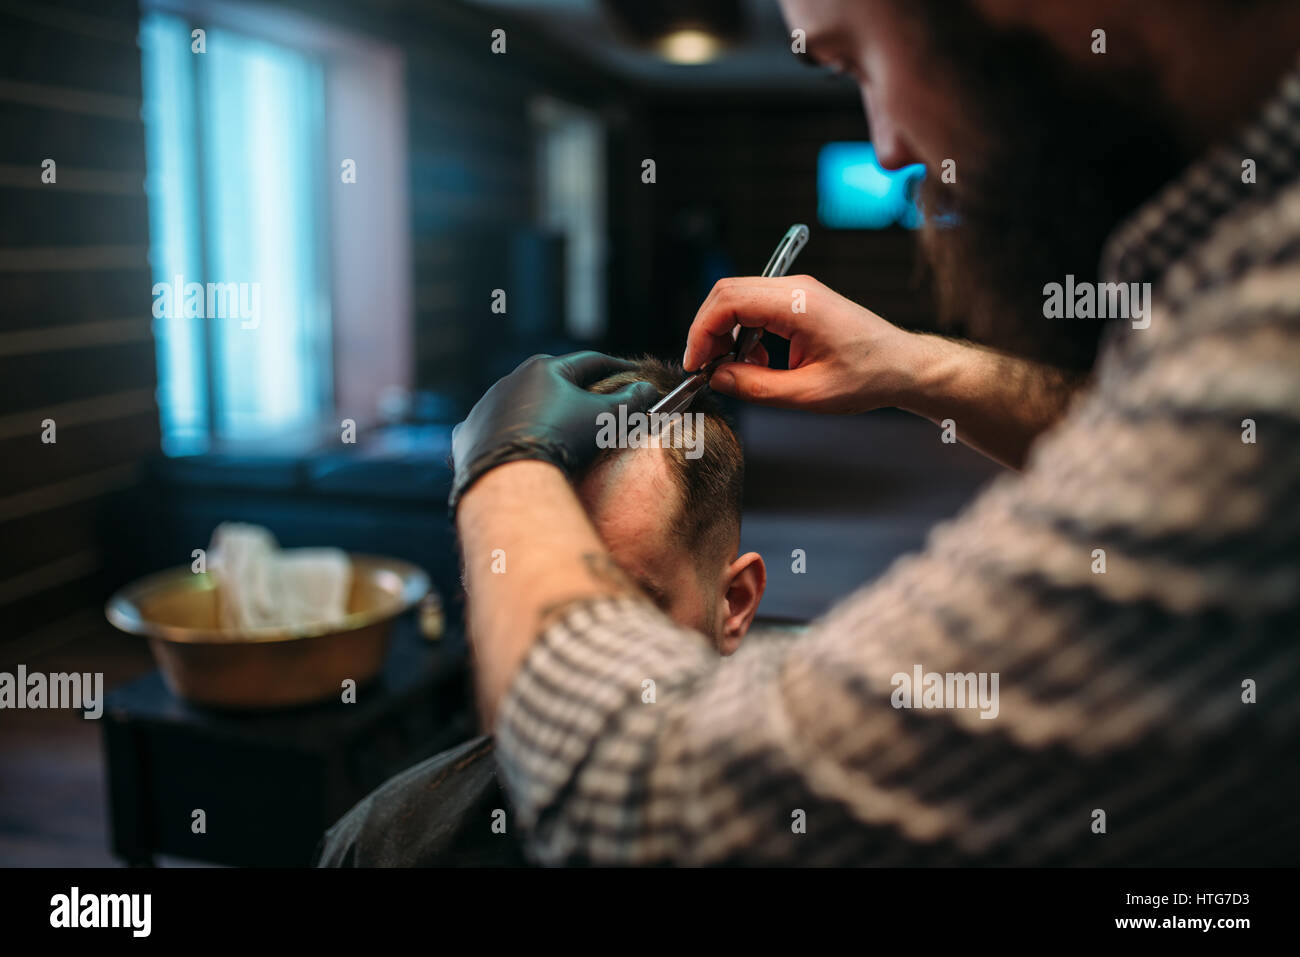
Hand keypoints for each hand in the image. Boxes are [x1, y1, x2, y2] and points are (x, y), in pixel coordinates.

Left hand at [450, 352, 657, 507]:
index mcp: (546, 368)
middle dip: (574, 387)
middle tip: (594, 397)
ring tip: (553, 425)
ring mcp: (485, 405)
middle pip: (552, 379)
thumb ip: (631, 401)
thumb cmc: (562, 440)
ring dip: (538, 410)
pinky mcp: (467, 432)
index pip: (590, 362)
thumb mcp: (606, 418)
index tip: (632, 373)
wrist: (510, 474)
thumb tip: (648, 389)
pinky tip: (512, 444)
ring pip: (519, 403)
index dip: (617, 367)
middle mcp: (511, 379)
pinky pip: (490, 429)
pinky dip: (505, 433)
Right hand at [683, 275, 922, 413]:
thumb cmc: (869, 376)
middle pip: (727, 293)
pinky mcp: (800, 301)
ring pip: (739, 299)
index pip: (728, 302)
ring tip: (733, 369)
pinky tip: (757, 362)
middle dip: (707, 331)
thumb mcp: (807, 394)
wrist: (904, 367)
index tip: (696, 364)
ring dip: (726, 333)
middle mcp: (794, 289)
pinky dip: (745, 333)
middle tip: (706, 367)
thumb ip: (756, 387)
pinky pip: (757, 308)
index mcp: (797, 303)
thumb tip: (718, 378)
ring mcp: (797, 291)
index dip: (701, 332)